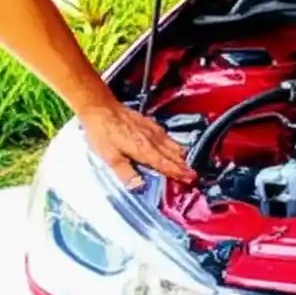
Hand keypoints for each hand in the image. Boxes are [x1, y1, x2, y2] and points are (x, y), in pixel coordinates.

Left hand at [78, 101, 196, 187]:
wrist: (101, 107)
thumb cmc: (102, 133)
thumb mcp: (108, 156)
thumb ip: (125, 172)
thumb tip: (138, 187)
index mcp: (144, 151)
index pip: (165, 165)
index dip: (178, 173)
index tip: (190, 179)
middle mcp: (152, 141)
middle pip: (173, 156)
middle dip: (184, 166)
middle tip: (194, 176)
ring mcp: (153, 131)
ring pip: (173, 145)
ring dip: (182, 156)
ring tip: (190, 164)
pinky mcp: (150, 124)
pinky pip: (168, 136)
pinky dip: (175, 144)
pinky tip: (176, 146)